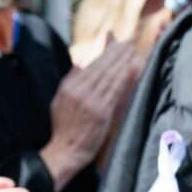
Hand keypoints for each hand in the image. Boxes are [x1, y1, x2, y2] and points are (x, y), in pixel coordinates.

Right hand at [42, 42, 149, 189]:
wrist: (66, 150)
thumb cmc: (63, 127)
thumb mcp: (59, 101)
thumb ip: (70, 80)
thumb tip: (81, 62)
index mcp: (69, 87)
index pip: (91, 65)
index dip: (106, 52)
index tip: (116, 42)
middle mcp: (80, 92)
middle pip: (102, 68)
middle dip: (116, 53)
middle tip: (129, 41)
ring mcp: (91, 102)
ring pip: (110, 77)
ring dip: (122, 62)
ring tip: (132, 50)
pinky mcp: (102, 113)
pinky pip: (115, 91)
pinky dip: (124, 78)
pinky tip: (131, 69)